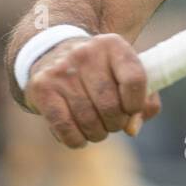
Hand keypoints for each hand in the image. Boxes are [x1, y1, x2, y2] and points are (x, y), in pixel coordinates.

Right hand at [24, 34, 160, 147]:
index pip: (134, 80)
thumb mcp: (126, 75)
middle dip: (116, 123)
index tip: (131, 110)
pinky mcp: (42, 88)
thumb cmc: (100, 71)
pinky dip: (76, 139)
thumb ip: (144, 102)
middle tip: (113, 123)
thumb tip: (132, 129)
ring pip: (88, 119)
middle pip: (110, 105)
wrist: (53, 53)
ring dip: (97, 134)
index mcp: (113, 45)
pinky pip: (64, 126)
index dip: (136, 104)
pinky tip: (80, 138)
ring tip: (98, 130)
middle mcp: (86, 53)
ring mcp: (61, 70)